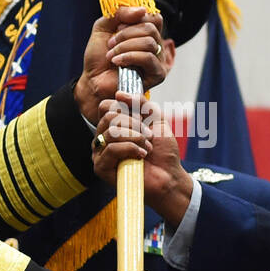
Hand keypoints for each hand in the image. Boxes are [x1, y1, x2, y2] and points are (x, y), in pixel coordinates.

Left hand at [74, 7, 165, 122]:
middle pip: (150, 28)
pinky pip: (148, 58)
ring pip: (149, 42)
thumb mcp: (103, 27)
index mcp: (146, 34)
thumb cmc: (99, 56)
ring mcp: (158, 60)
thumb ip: (119, 14)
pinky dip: (129, 57)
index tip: (119, 25)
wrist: (92, 79)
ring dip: (125, 46)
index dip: (137, 18)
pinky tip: (117, 62)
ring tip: (112, 55)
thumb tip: (142, 10)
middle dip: (126, 34)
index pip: (154, 17)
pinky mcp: (157, 74)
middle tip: (111, 43)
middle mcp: (155, 46)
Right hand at [93, 93, 191, 225]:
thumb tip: (119, 94)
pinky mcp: (101, 167)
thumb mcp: (156, 120)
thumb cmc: (163, 151)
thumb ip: (141, 104)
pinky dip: (130, 149)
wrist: (169, 176)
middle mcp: (103, 138)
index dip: (128, 109)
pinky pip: (110, 149)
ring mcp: (100, 153)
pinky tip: (141, 156)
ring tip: (148, 147)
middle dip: (134, 123)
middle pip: (109, 116)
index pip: (107, 106)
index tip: (144, 120)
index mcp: (113, 126)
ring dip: (135, 137)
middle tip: (149, 136)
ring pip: (111, 132)